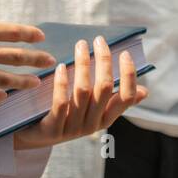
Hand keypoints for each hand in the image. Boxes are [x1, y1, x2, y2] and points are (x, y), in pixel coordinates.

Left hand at [12, 36, 146, 150]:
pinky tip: (61, 66)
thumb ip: (114, 100)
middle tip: (99, 40)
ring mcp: (73, 128)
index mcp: (105, 118)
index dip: (128, 75)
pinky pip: (61, 103)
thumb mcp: (91, 110)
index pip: (126, 98)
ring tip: (80, 45)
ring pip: (83, 91)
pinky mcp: (53, 128)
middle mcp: (92, 124)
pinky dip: (62, 83)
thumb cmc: (65, 116)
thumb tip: (144, 91)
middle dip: (104, 61)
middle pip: (104, 88)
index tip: (124, 53)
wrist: (32, 137)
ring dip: (83, 65)